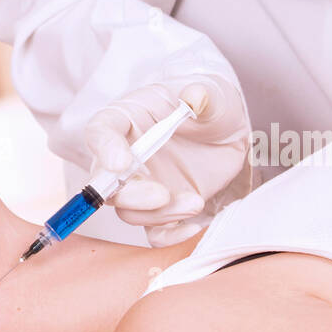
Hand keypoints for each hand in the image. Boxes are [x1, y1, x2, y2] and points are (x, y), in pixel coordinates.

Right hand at [84, 75, 252, 244]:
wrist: (230, 135)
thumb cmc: (212, 107)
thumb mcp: (214, 95)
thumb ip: (204, 96)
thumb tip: (195, 96)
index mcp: (129, 118)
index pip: (101, 131)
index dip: (104, 148)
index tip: (121, 163)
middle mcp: (127, 154)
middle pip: (105, 182)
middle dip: (131, 195)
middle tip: (163, 195)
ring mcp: (142, 185)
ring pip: (129, 212)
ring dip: (158, 214)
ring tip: (195, 202)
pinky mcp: (162, 209)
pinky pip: (154, 233)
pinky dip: (169, 236)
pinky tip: (193, 227)